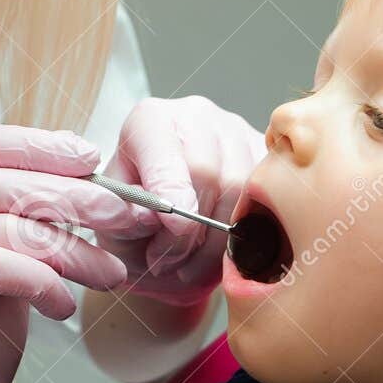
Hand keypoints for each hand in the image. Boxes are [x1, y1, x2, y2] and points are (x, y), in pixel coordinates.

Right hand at [0, 124, 141, 382]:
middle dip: (76, 197)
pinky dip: (43, 281)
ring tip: (109, 275)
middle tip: (126, 217)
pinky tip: (62, 306)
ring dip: (73, 249)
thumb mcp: (6, 273)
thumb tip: (92, 188)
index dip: (35, 143)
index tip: (90, 157)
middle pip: (1, 182)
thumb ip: (27, 226)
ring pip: (7, 225)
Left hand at [93, 96, 266, 305]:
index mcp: (151, 122)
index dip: (170, 187)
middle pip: (206, 172)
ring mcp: (238, 134)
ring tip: (186, 264)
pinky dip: (242, 239)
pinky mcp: (267, 158)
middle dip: (187, 231)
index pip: (165, 150)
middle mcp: (197, 117)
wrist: (163, 229)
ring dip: (215, 242)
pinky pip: (266, 201)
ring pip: (241, 189)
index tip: (174, 224)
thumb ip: (126, 216)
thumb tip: (151, 215)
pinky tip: (218, 256)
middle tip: (165, 261)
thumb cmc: (135, 220)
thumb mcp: (115, 221)